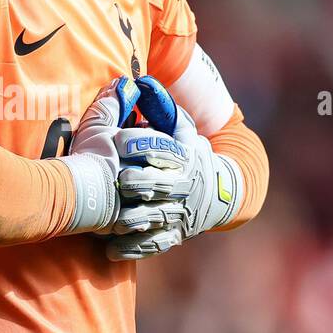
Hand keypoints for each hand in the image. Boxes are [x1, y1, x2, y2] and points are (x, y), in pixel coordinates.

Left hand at [104, 74, 240, 258]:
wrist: (220, 194)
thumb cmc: (190, 155)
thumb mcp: (182, 130)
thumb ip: (160, 107)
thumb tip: (139, 82)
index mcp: (185, 157)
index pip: (168, 149)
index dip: (146, 146)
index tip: (122, 142)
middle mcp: (185, 187)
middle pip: (164, 186)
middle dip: (143, 184)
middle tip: (121, 183)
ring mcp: (180, 213)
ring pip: (158, 219)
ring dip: (136, 221)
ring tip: (113, 223)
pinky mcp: (174, 235)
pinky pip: (155, 244)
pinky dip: (134, 248)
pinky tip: (111, 250)